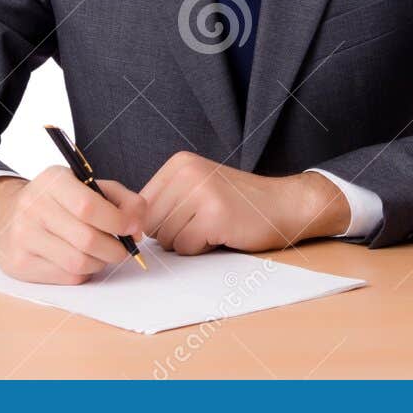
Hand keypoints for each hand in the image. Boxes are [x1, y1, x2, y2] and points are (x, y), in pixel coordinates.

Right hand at [0, 167, 147, 284]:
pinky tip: (80, 259)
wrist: (6, 214)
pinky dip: (83, 272)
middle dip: (116, 249)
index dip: (118, 221)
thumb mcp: (89, 186)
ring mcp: (23, 237)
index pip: (89, 206)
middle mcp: (33, 207)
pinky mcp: (19, 264)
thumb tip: (137, 228)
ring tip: (102, 253)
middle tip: (123, 248)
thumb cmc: (59, 200)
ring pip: (78, 262)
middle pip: (87, 240)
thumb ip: (122, 200)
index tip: (133, 228)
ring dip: (101, 262)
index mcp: (53, 181)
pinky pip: (66, 276)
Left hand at [140, 151, 348, 254]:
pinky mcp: (213, 216)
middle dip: (172, 234)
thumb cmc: (239, 203)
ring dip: (188, 242)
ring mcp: (201, 192)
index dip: (158, 222)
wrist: (285, 204)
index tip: (184, 220)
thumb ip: (166, 200)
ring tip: (214, 226)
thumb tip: (128, 228)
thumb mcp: (198, 186)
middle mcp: (187, 172)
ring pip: (166, 238)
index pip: (141, 206)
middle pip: (151, 224)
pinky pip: (185, 247)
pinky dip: (201, 249)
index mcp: (179, 163)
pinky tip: (222, 233)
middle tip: (202, 224)